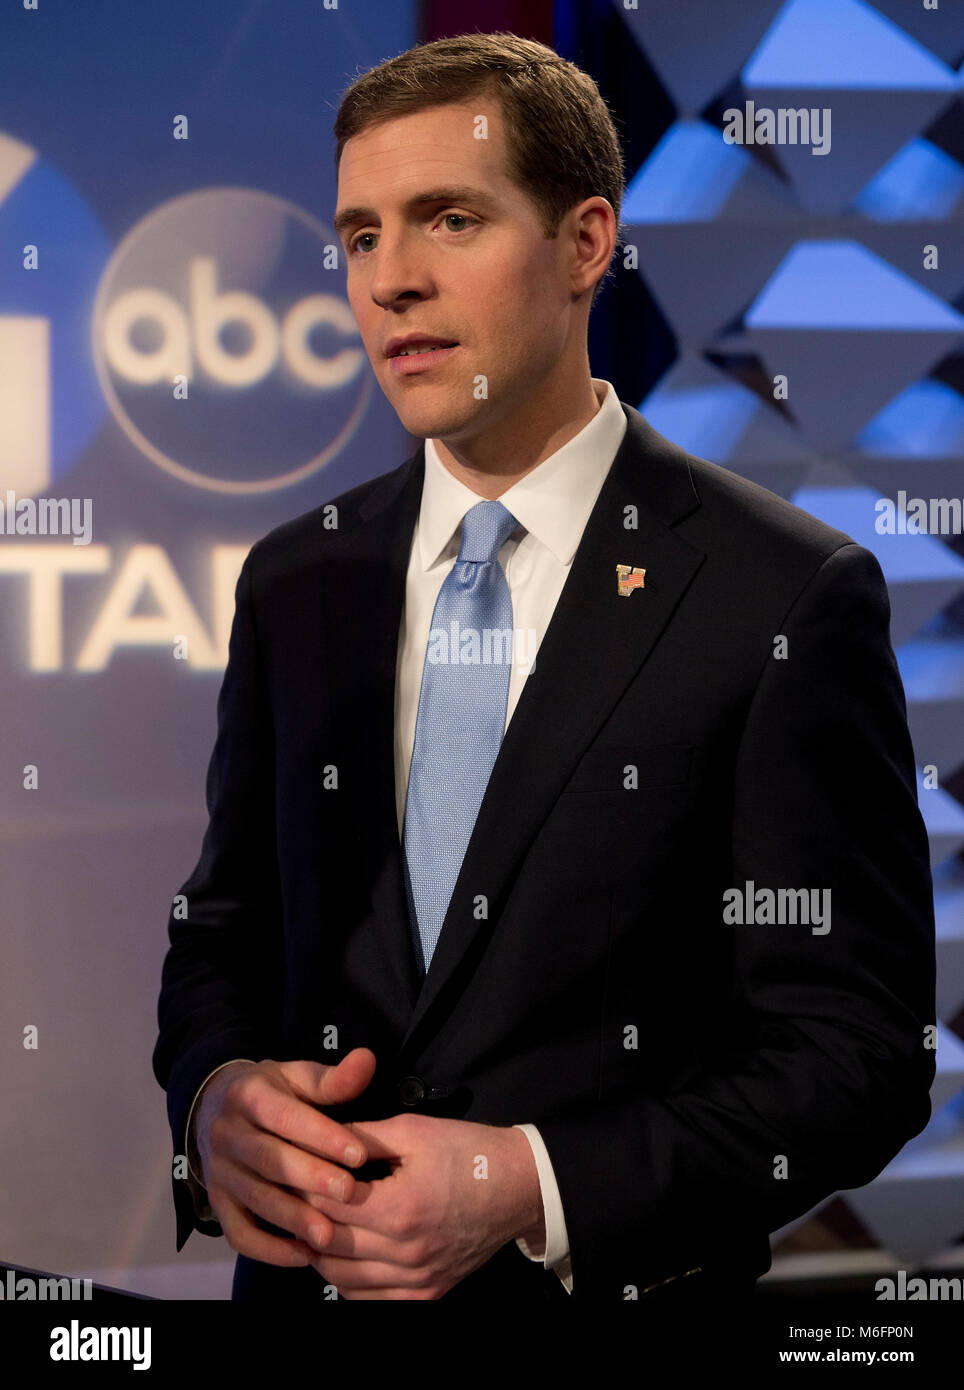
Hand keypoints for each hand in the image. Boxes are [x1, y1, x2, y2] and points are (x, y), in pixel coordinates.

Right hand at [192, 1048, 375, 1267]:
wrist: (216, 1106)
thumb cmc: (272, 1093)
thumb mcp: (297, 1077)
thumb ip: (333, 1078)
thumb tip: (367, 1060)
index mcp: (250, 1096)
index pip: (287, 1117)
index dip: (323, 1136)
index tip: (359, 1154)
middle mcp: (227, 1134)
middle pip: (270, 1160)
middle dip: (311, 1178)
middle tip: (349, 1194)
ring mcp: (219, 1171)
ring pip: (255, 1198)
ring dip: (292, 1219)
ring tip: (329, 1235)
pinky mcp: (218, 1202)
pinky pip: (238, 1232)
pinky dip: (268, 1249)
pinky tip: (303, 1255)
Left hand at [297, 1113, 544, 1298]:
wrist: (520, 1186)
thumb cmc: (467, 1150)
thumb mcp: (413, 1131)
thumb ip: (361, 1138)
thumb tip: (317, 1137)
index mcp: (400, 1208)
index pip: (327, 1203)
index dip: (301, 1184)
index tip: (288, 1168)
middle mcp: (405, 1252)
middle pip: (328, 1244)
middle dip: (302, 1219)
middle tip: (288, 1196)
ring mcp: (417, 1279)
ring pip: (341, 1280)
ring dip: (318, 1254)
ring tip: (307, 1225)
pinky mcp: (426, 1293)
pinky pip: (369, 1297)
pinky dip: (345, 1279)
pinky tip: (340, 1253)